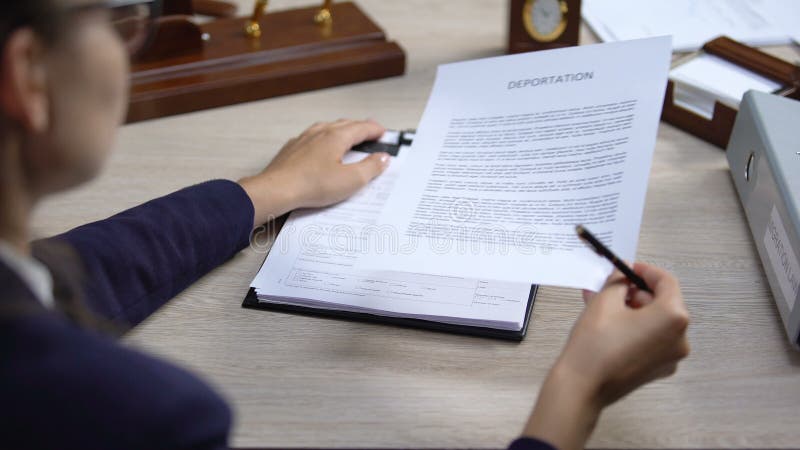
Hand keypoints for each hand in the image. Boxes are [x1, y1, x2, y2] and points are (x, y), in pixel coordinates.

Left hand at [239, 119, 389, 225]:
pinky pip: (312, 137)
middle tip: (370, 131)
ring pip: (327, 127)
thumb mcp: (351, 180)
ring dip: (341, 129)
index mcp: (336, 137)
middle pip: (345, 124)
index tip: (383, 132)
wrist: (276, 190)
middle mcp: (320, 132)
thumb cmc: (311, 185)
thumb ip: (370, 167)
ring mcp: (304, 139)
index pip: (362, 128)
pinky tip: (320, 146)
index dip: (375, 129)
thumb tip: (383, 158)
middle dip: (360, 127)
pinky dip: (323, 138)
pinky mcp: (292, 149)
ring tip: (347, 134)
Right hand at [522, 262, 689, 449]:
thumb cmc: (595, 342)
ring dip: (632, 309)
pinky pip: (650, 339)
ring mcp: (671, 357)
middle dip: (636, 291)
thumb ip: (619, 281)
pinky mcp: (658, 369)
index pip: (666, 282)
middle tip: (611, 286)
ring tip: (603, 303)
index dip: (645, 270)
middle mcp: (681, 338)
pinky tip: (609, 323)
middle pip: (663, 303)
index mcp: (673, 317)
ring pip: (655, 322)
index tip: (626, 268)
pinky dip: (634, 328)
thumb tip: (624, 273)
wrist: (583, 386)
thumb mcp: (605, 301)